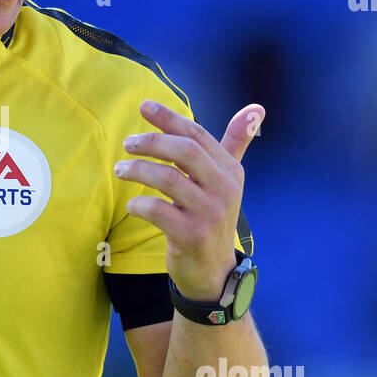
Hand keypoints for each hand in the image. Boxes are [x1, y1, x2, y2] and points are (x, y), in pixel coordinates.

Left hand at [115, 100, 263, 300]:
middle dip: (152, 142)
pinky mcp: (191, 235)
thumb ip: (235, 143)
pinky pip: (159, 211)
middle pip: (185, 152)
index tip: (144, 106)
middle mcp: (224, 189)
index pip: (198, 135)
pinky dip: (140, 204)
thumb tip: (256, 108)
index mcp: (230, 171)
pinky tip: (132, 205)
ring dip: (139, 170)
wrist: (214, 270)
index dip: (170, 118)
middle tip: (127, 144)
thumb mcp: (227, 180)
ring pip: (169, 179)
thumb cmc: (212, 216)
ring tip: (120, 170)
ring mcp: (209, 213)